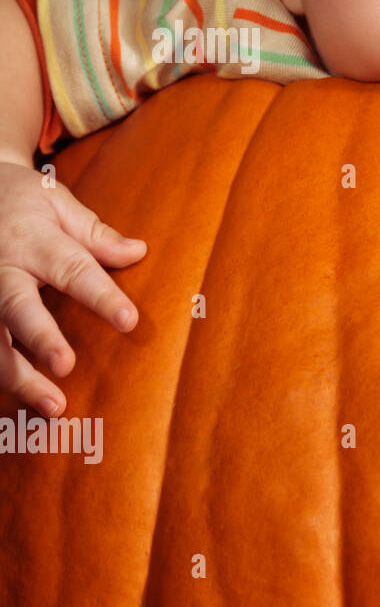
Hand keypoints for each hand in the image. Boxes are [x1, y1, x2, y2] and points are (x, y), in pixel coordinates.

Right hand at [0, 161, 146, 415]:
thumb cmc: (21, 200)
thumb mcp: (58, 203)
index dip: (101, 296)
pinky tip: (20, 406)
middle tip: (65, 366)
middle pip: (16, 307)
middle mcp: (0, 269)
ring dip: (17, 376)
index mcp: (33, 240)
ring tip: (53, 405)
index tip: (129, 320)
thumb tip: (138, 252)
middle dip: (40, 338)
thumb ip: (94, 233)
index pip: (74, 269)